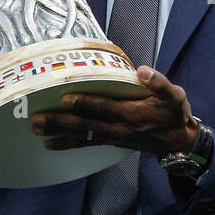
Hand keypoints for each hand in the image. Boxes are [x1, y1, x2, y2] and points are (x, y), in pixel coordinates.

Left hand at [30, 66, 197, 157]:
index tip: (65, 98)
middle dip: (60, 121)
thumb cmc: (174, 114)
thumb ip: (159, 82)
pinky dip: (67, 144)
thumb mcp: (174, 96)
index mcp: (132, 113)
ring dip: (58, 132)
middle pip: (85, 124)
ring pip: (82, 135)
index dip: (86, 103)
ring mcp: (113, 136)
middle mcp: (118, 127)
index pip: (104, 107)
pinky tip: (50, 144)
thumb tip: (142, 70)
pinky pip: (86, 143)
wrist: (178, 141)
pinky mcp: (110, 141)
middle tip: (37, 119)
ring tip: (36, 130)